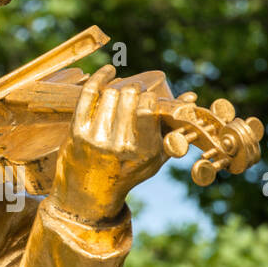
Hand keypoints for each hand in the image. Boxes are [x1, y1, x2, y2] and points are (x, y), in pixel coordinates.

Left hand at [48, 65, 166, 223]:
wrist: (89, 195)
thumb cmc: (128, 172)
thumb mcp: (155, 156)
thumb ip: (173, 127)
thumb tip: (191, 96)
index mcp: (144, 151)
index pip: (149, 107)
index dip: (150, 98)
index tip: (149, 99)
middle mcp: (120, 145)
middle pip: (129, 95)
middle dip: (135, 89)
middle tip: (135, 92)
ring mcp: (96, 138)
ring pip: (110, 94)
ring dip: (117, 89)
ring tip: (120, 94)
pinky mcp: (76, 132)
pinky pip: (89, 94)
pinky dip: (100, 78)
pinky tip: (109, 71)